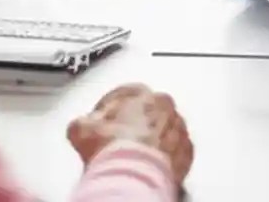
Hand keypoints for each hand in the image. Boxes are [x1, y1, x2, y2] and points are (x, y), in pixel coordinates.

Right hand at [67, 84, 193, 184]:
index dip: (110, 108)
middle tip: (118, 139)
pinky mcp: (186, 152)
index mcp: (141, 93)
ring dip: (150, 139)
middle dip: (134, 123)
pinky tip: (147, 165)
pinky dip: (163, 157)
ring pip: (164, 130)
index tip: (103, 120)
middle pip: (148, 111)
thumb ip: (84, 120)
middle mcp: (165, 107)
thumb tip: (82, 126)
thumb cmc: (112, 149)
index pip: (125, 93)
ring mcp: (179, 129)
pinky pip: (175, 151)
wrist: (132, 175)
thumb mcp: (81, 128)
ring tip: (133, 155)